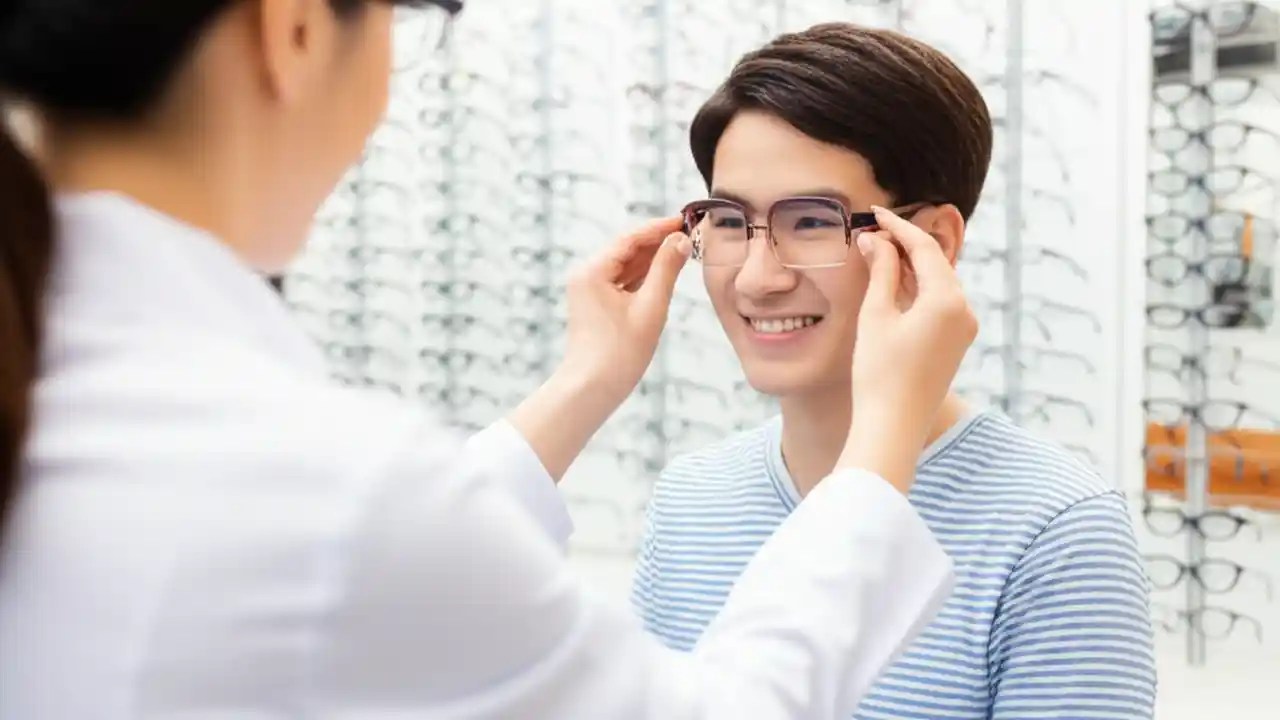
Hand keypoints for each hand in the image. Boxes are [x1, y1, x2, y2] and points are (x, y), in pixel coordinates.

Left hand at [508, 217, 689, 481]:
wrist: (591, 388)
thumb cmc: (619, 353)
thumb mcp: (650, 308)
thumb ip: (666, 270)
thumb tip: (680, 241)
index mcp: (593, 271)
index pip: (631, 239)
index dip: (659, 228)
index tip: (684, 219)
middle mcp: (586, 275)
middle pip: (627, 249)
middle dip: (657, 242)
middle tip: (689, 234)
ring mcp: (588, 289)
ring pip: (625, 265)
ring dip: (652, 259)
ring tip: (682, 250)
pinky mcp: (594, 304)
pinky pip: (621, 281)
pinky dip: (642, 276)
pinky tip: (664, 274)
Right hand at [837, 205, 977, 492]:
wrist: (893, 426)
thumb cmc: (880, 372)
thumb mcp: (876, 315)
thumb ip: (880, 271)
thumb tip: (875, 239)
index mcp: (948, 300)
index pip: (924, 248)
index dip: (898, 227)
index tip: (875, 213)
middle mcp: (965, 311)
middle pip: (935, 263)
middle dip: (905, 245)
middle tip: (873, 231)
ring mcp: (963, 329)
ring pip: (938, 283)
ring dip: (911, 266)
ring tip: (878, 253)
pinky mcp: (956, 343)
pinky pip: (940, 303)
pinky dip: (918, 288)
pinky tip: (894, 284)